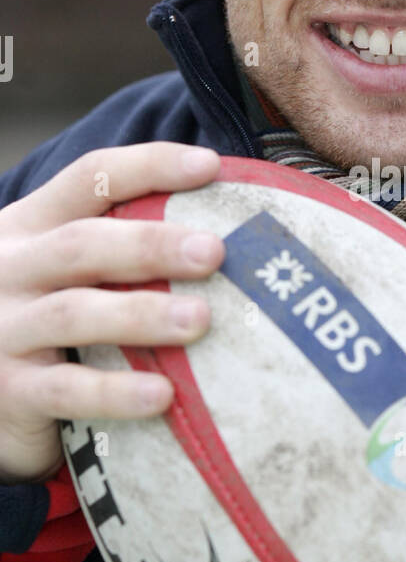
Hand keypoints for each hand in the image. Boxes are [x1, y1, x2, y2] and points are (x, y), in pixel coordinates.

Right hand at [0, 142, 224, 482]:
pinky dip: (115, 392)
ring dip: (140, 315)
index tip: (210, 166)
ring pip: (74, 314)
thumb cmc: (45, 320)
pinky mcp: (12, 390)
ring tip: (199, 320)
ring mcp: (6, 329)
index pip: (90, 178)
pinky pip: (67, 390)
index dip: (148, 166)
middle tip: (213, 253)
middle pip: (82, 244)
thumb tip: (228, 230)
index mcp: (31, 225)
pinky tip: (163, 395)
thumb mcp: (63, 270)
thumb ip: (120, 247)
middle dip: (151, 245)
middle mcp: (11, 269)